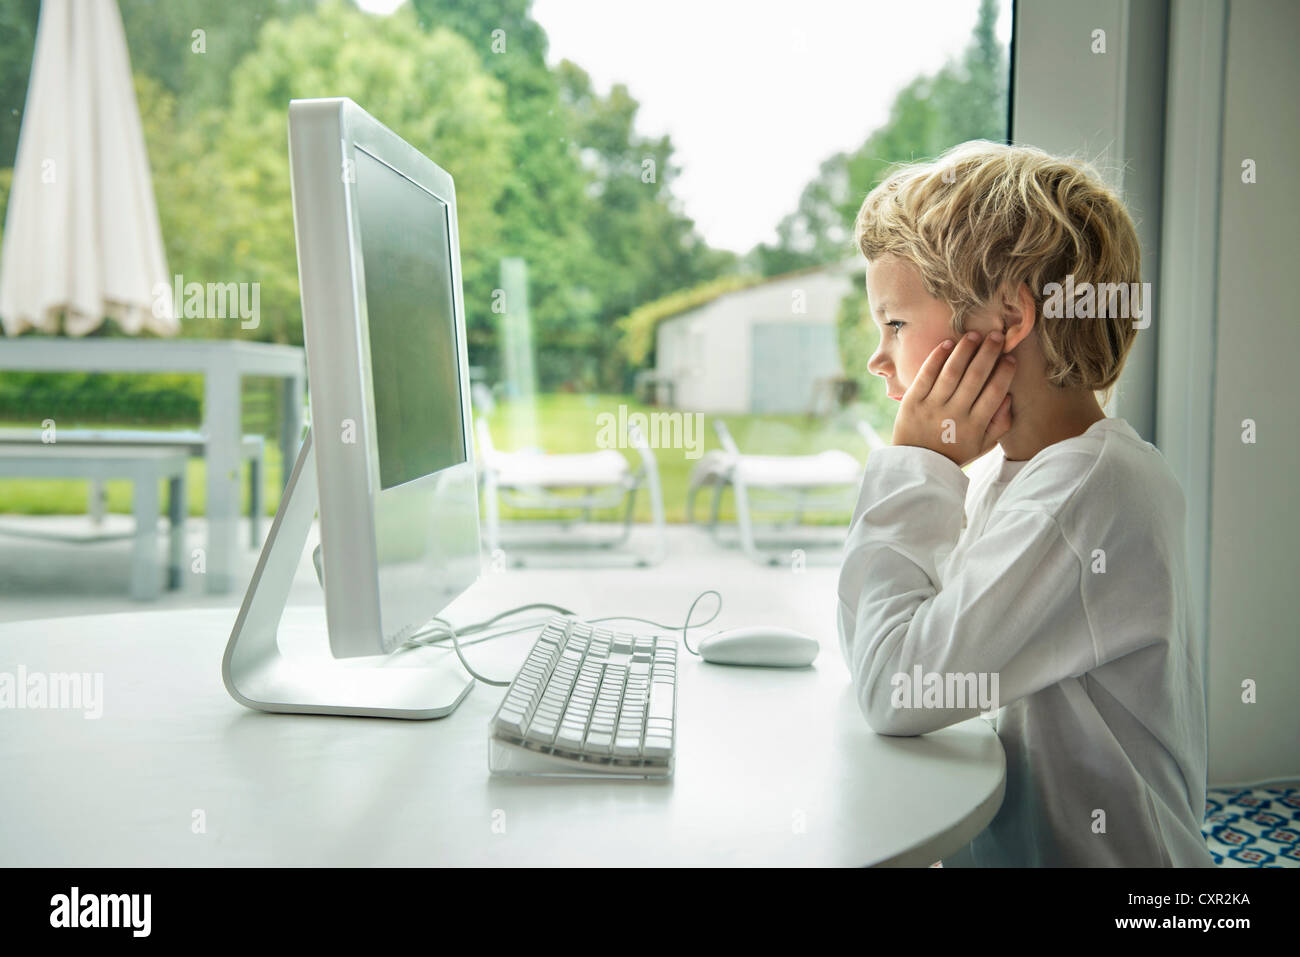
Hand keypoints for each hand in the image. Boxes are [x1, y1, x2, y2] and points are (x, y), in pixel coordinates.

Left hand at [891, 331, 1015, 467]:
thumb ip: (1000, 424)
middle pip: (975, 377)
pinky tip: (948, 343)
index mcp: (974, 426)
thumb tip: (1008, 397)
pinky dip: (937, 358)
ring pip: (952, 372)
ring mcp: (932, 407)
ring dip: (965, 350)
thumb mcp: (982, 446)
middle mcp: (954, 415)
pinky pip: (926, 375)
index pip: (994, 393)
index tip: (1010, 357)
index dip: (1004, 372)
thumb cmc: (954, 451)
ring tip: (974, 335)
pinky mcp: (911, 402)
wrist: (917, 464)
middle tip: (996, 335)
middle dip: (988, 353)